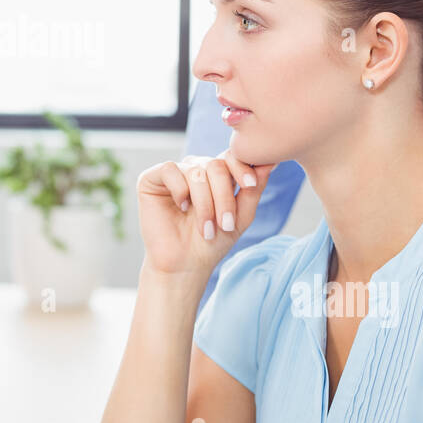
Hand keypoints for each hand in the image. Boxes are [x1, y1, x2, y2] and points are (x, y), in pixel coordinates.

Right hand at [136, 149, 274, 278]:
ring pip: (196, 170)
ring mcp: (174, 173)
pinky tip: (181, 208)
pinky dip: (180, 190)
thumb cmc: (212, 243)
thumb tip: (270, 163)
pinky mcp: (152, 178)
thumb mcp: (241, 216)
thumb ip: (253, 189)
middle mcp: (195, 169)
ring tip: (206, 228)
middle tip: (225, 224)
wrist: (185, 265)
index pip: (230, 156)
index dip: (242, 167)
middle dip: (224, 196)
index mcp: (215, 175)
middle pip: (216, 165)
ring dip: (205, 202)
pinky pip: (171, 169)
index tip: (251, 185)